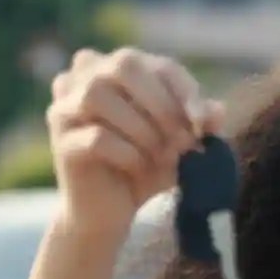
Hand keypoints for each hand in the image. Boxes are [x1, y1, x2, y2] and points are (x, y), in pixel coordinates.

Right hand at [46, 47, 224, 236]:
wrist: (108, 214)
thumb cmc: (145, 170)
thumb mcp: (180, 146)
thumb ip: (200, 125)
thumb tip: (217, 111)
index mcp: (118, 71)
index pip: (157, 64)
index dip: (185, 90)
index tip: (204, 122)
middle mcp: (85, 79)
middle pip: (123, 64)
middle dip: (160, 102)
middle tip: (182, 138)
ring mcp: (66, 109)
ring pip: (98, 95)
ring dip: (140, 127)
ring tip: (160, 155)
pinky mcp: (62, 143)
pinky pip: (95, 137)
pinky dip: (126, 153)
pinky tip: (138, 168)